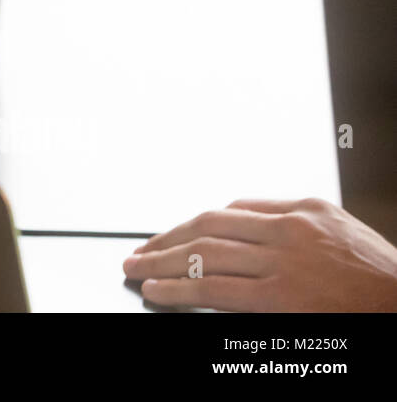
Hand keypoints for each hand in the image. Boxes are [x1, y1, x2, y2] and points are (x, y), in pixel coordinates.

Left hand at [122, 198, 396, 310]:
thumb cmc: (379, 275)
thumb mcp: (339, 229)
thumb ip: (290, 222)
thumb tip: (241, 219)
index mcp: (303, 210)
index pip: (232, 209)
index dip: (194, 225)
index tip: (173, 235)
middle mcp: (288, 230)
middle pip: (209, 225)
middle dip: (168, 238)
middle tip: (138, 249)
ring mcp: (281, 264)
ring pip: (205, 254)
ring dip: (162, 261)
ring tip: (135, 268)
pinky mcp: (278, 298)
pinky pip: (216, 289)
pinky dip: (180, 288)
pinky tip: (158, 289)